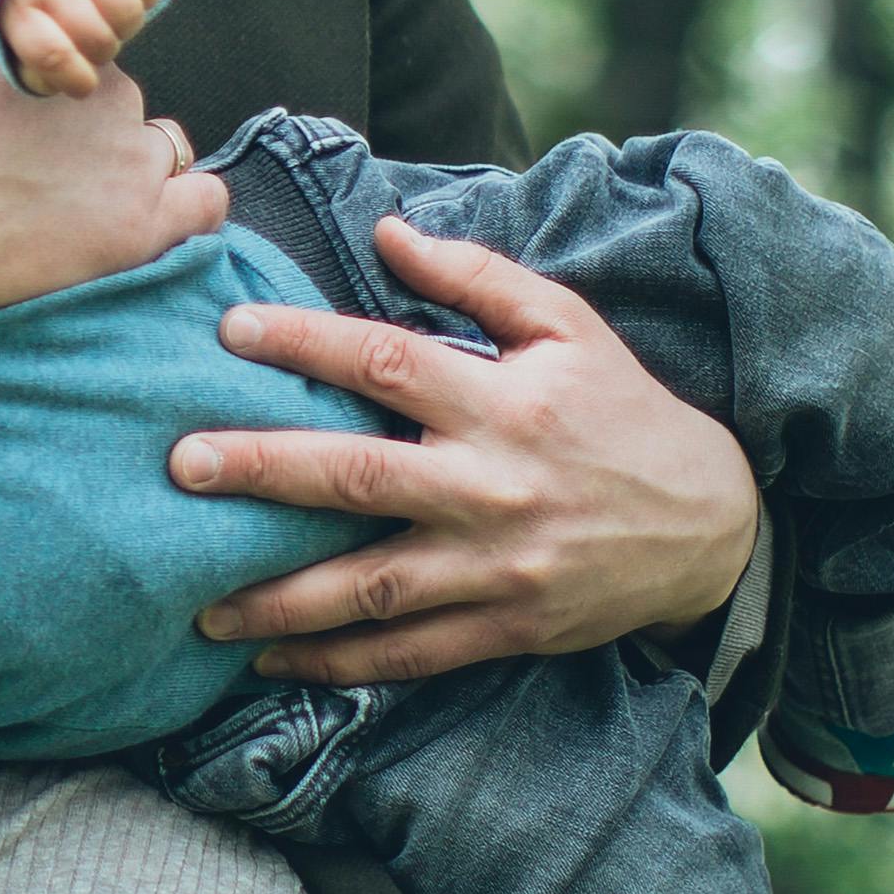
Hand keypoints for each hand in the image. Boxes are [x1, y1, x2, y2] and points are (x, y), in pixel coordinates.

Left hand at [0, 0, 166, 96]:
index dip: (76, 80)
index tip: (84, 84)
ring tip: (110, 17)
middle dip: (102, 52)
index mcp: (17, 6)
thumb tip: (53, 85)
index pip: (51, 54)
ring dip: (126, 25)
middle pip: (96, 39)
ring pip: (126, 13)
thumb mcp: (18, 27)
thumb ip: (32, 64)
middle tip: (94, 41)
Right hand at [0, 0, 227, 363]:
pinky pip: (200, 204)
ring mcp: (129, 157)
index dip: (53, 56)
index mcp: (62, 25)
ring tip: (62, 192)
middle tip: (16, 153)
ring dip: (123, 159)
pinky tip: (132, 214)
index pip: (86, 29)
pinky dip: (180, 205)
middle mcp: (108, 83)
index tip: (8, 98)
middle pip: (115, 89)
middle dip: (79, 113)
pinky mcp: (137, 227)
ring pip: (158, 142)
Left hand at [173, 212, 760, 685]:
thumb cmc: (624, 413)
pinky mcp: (504, 630)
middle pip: (360, 480)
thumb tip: (387, 231)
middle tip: (182, 467)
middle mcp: (492, 488)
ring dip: (278, 598)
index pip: (389, 365)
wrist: (712, 528)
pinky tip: (268, 660)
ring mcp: (496, 568)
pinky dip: (335, 662)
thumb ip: (476, 277)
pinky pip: (405, 654)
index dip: (307, 343)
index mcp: (505, 404)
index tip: (231, 331)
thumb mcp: (569, 327)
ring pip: (370, 588)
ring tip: (198, 603)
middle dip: (264, 473)